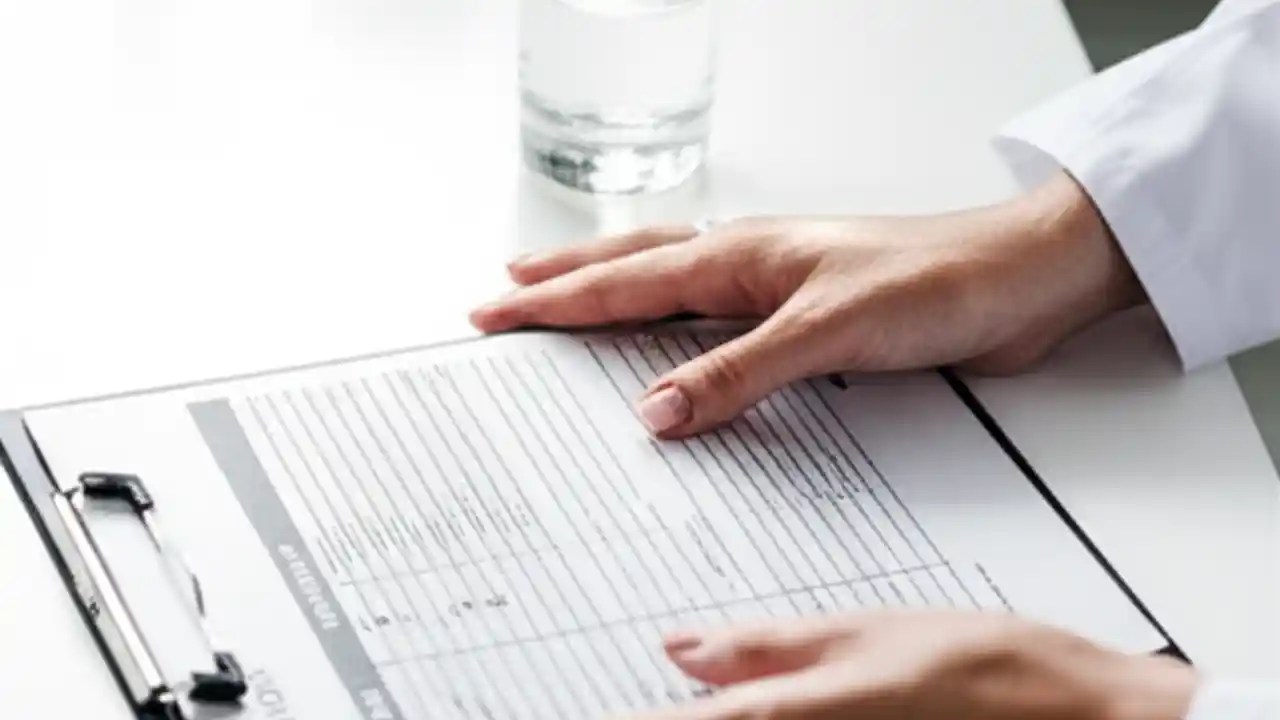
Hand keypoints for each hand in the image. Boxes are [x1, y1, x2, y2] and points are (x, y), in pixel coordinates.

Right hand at [470, 172, 1143, 437]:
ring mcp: (776, 285)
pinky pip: (714, 317)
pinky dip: (670, 321)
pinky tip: (672, 335)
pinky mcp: (806, 316)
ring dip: (608, 285)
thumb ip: (741, 372)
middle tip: (503, 291)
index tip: (495, 310)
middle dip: (562, 281)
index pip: (625, 281)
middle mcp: (750, 264)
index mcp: (743, 255)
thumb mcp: (830, 332)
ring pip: (668, 279)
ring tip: (560, 289)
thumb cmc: (940, 280)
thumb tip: (657, 411)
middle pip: (632, 265)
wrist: (1020, 280)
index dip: (555, 299)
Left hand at [622, 610, 1195, 719]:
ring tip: (689, 692)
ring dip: (712, 719)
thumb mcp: (861, 635)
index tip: (579, 710)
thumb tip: (683, 649)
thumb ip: (764, 647)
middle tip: (609, 699)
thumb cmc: (983, 670)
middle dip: (667, 718)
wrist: (1075, 716)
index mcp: (792, 719)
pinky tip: (754, 706)